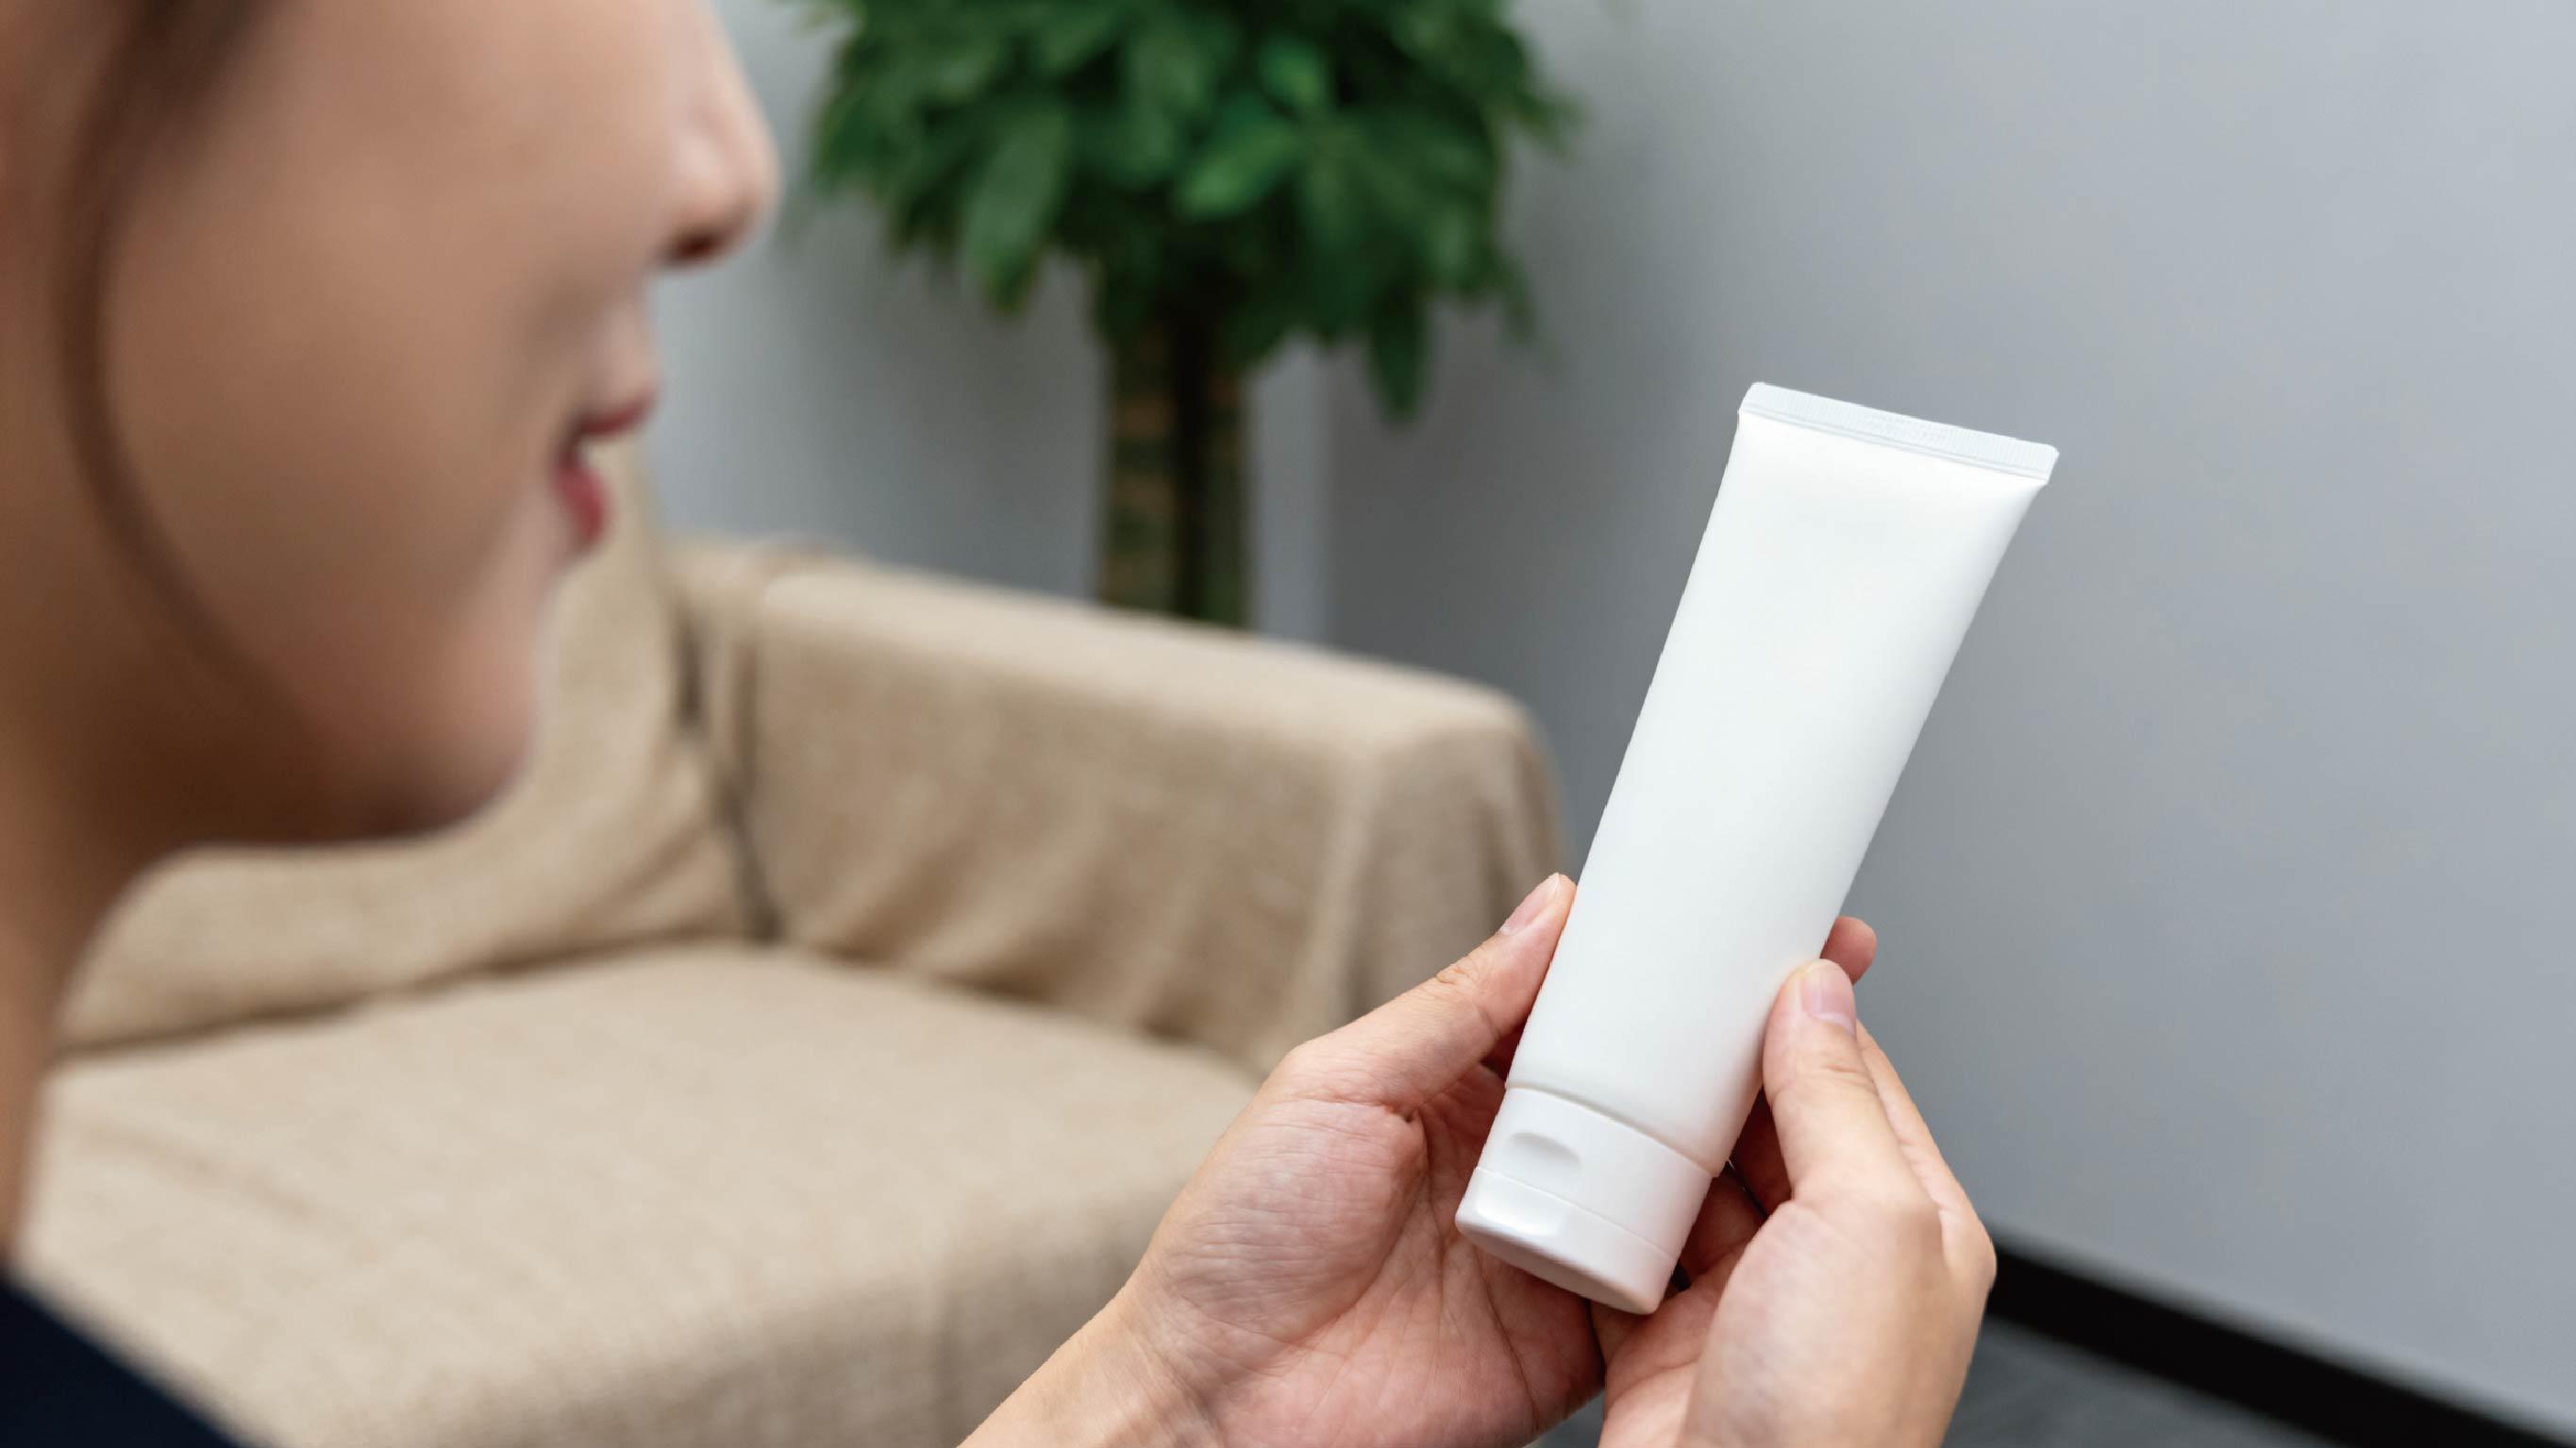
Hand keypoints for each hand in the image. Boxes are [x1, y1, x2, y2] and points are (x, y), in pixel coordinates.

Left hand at [973, 875, 1879, 1447]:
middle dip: (1721, 1036)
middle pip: (1641, 1084)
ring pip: (1672, 1175)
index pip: (1574, 1006)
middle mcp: (1517, 1157)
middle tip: (1808, 974)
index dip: (1649, 963)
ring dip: (1735, 1129)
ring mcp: (1554, 1241)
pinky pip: (1667, 1281)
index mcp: (1456, 1085)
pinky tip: (1768, 1195)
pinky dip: (1718, 1247)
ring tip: (1811, 1066)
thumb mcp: (1332, 1086)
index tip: (1729, 914)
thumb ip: (1450, 1008)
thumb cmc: (1238, 1246)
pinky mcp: (1578, 1331)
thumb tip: (1549, 913)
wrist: (1220, 1401)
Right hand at [1592, 958, 1996, 1447]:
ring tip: (1598, 1066)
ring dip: (1644, 1128)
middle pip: (1761, 1123)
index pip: (1851, 1079)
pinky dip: (1593, 1203)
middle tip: (1651, 998)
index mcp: (1908, 1226)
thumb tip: (1817, 994)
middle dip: (1706, 1063)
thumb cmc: (1833, 1420)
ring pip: (1687, 1179)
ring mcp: (1744, 1303)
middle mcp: (1829, 1263)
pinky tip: (1569, 1162)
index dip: (1795, 1008)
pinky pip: (1623, 1244)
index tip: (1742, 949)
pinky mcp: (1664, 1340)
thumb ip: (1838, 1098)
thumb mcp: (1869, 1221)